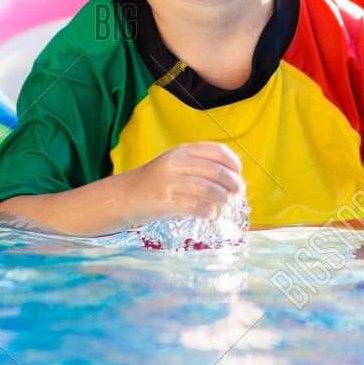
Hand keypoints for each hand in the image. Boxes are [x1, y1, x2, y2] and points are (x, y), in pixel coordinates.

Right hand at [117, 142, 243, 223]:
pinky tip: (209, 213)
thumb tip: (233, 169)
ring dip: (222, 198)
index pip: (217, 151)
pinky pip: (197, 207)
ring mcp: (170, 182)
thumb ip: (200, 164)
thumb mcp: (176, 164)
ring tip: (224, 202)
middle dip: (232, 183)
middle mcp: (176, 163)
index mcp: (181, 151)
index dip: (233, 163)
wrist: (125, 195)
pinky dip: (208, 211)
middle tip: (237, 192)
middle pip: (216, 171)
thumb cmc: (156, 181)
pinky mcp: (165, 202)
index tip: (238, 173)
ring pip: (209, 189)